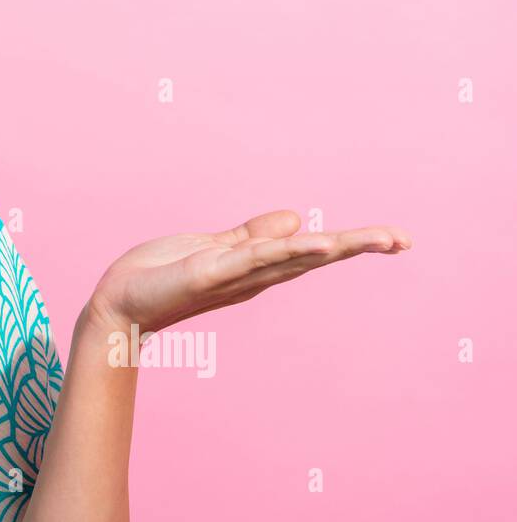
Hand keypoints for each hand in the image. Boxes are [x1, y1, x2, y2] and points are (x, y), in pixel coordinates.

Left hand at [84, 210, 412, 334]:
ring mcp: (231, 276)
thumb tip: (297, 218)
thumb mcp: (214, 248)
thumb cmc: (162, 276)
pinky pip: (247, 258)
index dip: (353, 243)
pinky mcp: (206, 274)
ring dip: (329, 247)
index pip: (312, 251)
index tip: (398, 239)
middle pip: (313, 257)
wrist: (119, 303)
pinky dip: (278, 249)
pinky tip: (309, 239)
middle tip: (404, 240)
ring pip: (289, 258)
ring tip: (373, 239)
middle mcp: (252, 276)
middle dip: (358, 246)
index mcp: (257, 266)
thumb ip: (252, 236)